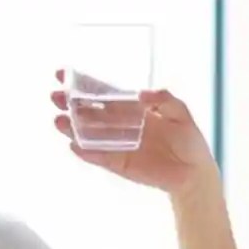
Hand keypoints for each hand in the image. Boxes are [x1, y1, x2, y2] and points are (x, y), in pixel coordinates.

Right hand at [51, 69, 216, 194]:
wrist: (194, 173)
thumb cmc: (189, 141)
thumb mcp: (181, 113)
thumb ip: (164, 99)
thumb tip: (140, 93)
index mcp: (132, 109)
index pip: (103, 93)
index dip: (84, 84)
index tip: (63, 74)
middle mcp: (120, 125)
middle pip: (89, 113)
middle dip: (70, 104)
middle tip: (54, 97)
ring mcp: (117, 145)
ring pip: (89, 135)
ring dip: (72, 128)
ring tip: (58, 121)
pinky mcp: (119, 164)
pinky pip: (99, 158)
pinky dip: (86, 153)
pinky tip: (74, 145)